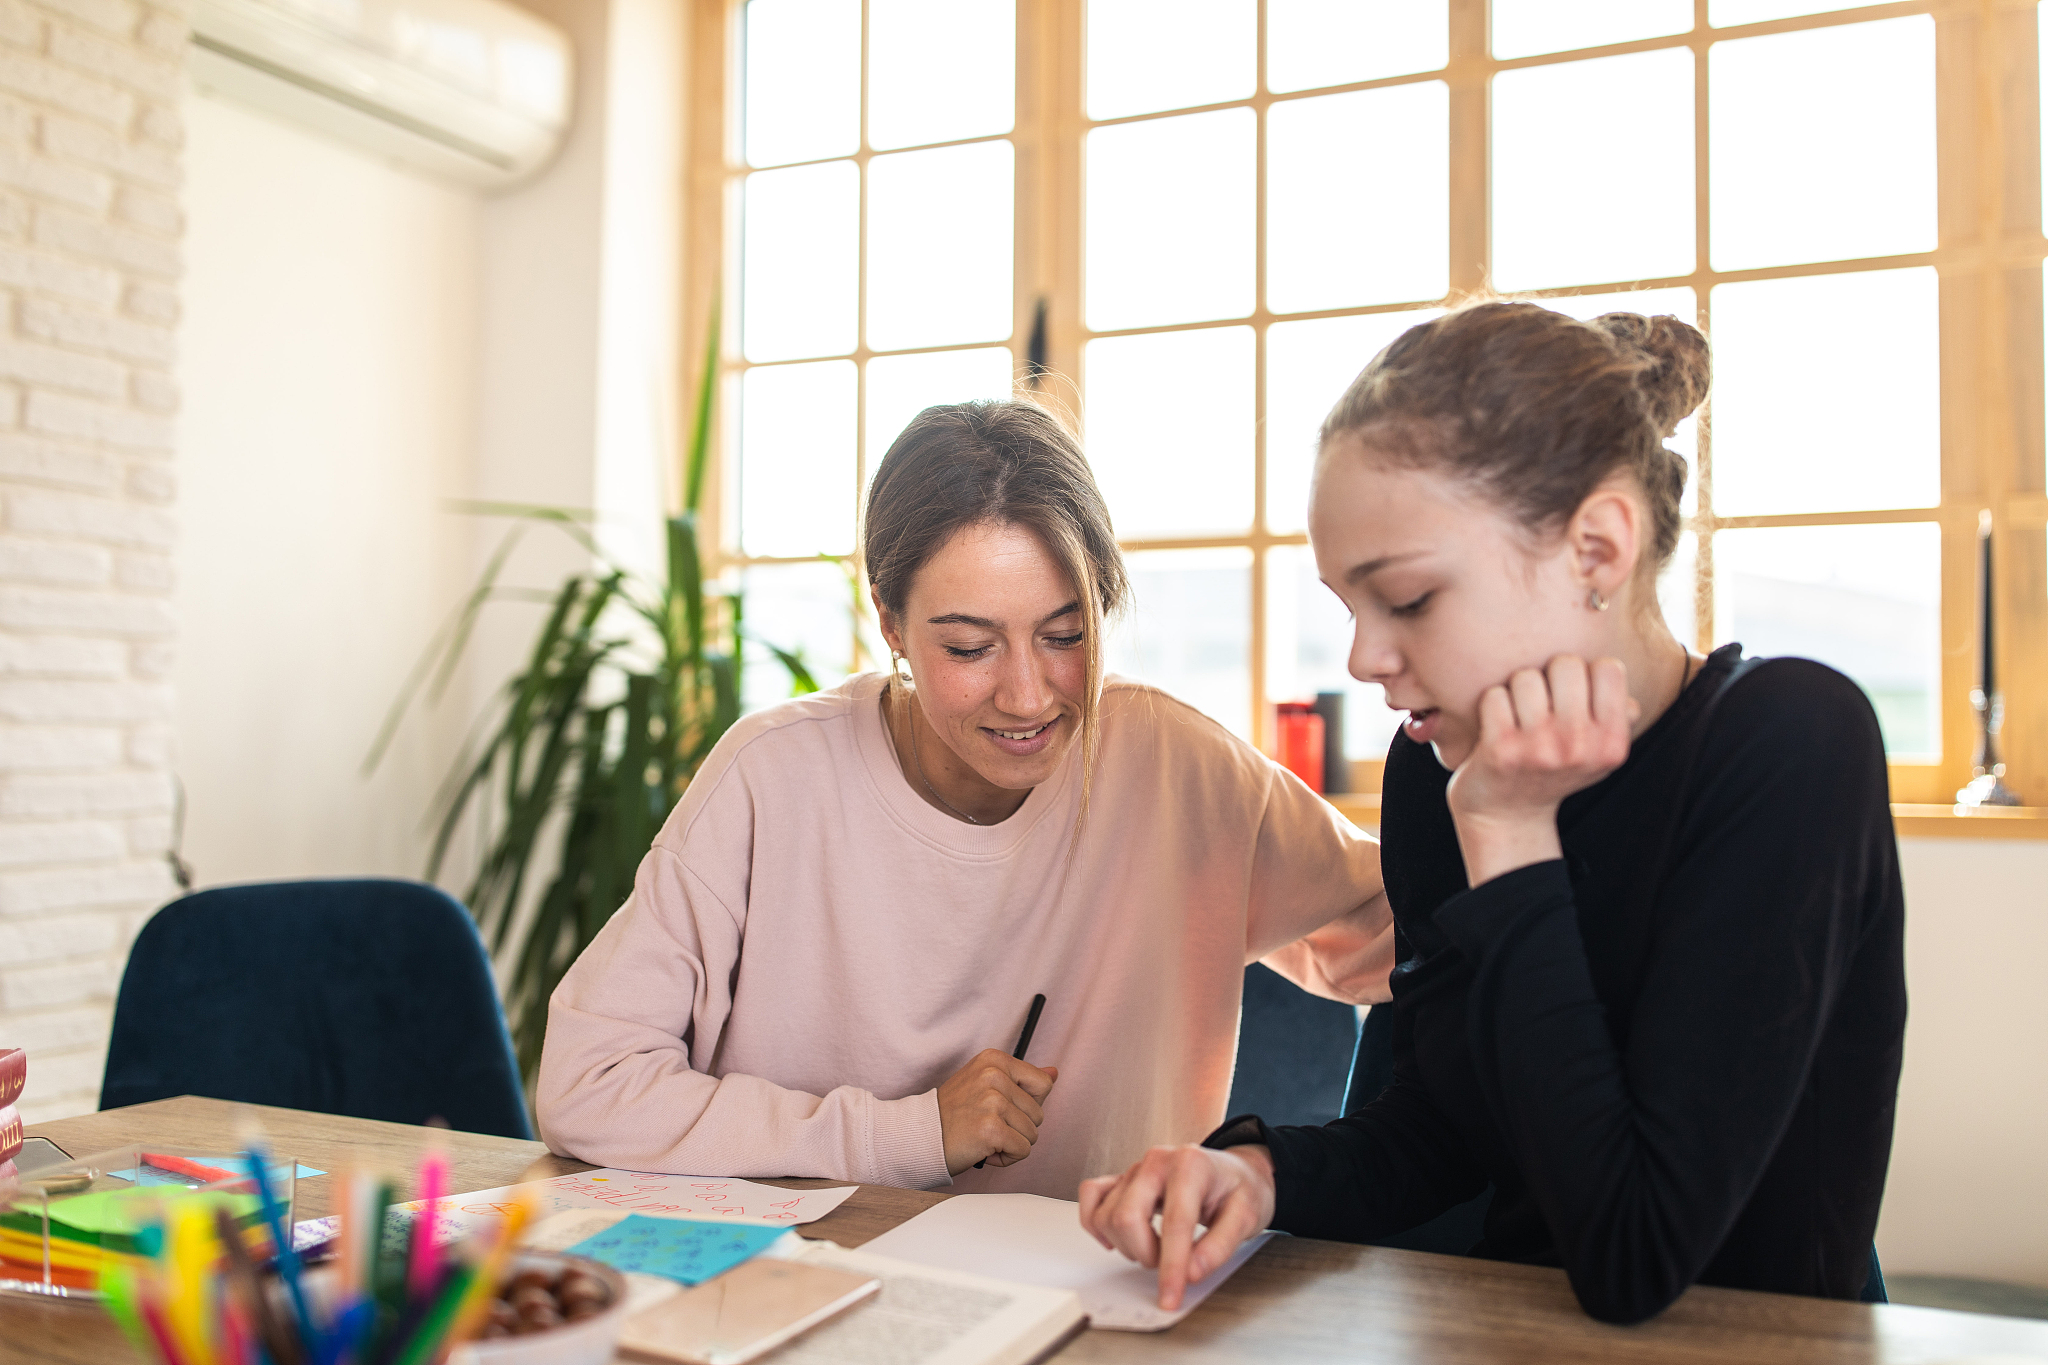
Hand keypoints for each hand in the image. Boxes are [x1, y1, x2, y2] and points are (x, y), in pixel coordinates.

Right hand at [937, 1049, 1057, 1174]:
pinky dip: (1005, 1158)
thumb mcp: (986, 1084)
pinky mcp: (991, 1128)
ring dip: (1010, 1143)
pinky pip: (1023, 1151)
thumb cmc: (954, 1113)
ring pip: (1033, 1134)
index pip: (1043, 1084)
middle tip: (986, 1124)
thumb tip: (1054, 1072)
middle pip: (1039, 1113)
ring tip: (984, 1136)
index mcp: (995, 1060)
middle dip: (1017, 1127)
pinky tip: (984, 1149)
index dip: (1026, 1105)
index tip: (1000, 1108)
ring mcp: (992, 1101)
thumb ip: (1022, 1079)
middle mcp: (994, 1075)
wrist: (922, 1136)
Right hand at [1077, 1144, 1274, 1310]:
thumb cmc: (1240, 1190)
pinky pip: (1091, 1196)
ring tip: (1155, 1249)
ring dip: (1128, 1245)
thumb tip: (1191, 1273)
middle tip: (1168, 1265)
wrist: (1235, 1170)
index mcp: (1191, 1165)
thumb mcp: (1247, 1217)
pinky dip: (1096, 1223)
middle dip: (1146, 1254)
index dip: (1170, 1267)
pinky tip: (1117, 1238)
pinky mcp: (1122, 1177)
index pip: (1174, 1223)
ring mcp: (1135, 1168)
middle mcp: (1157, 1161)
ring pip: (1108, 1215)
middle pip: (1127, 1217)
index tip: (1170, 1298)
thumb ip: (1219, 1246)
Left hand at [1446, 654, 1636, 884]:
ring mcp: (1539, 750)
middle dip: (1549, 675)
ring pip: (1527, 677)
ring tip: (1519, 715)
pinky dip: (1491, 704)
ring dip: (1517, 690)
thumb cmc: (1555, 770)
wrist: (1508, 817)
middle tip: (1542, 703)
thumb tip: (1614, 670)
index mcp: (1612, 744)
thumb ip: (1619, 712)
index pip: (1609, 668)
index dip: (1587, 673)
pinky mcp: (1500, 751)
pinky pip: (1494, 696)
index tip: (1572, 695)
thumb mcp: (1600, 751)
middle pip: (1566, 664)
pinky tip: (1496, 726)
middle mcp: (1580, 747)